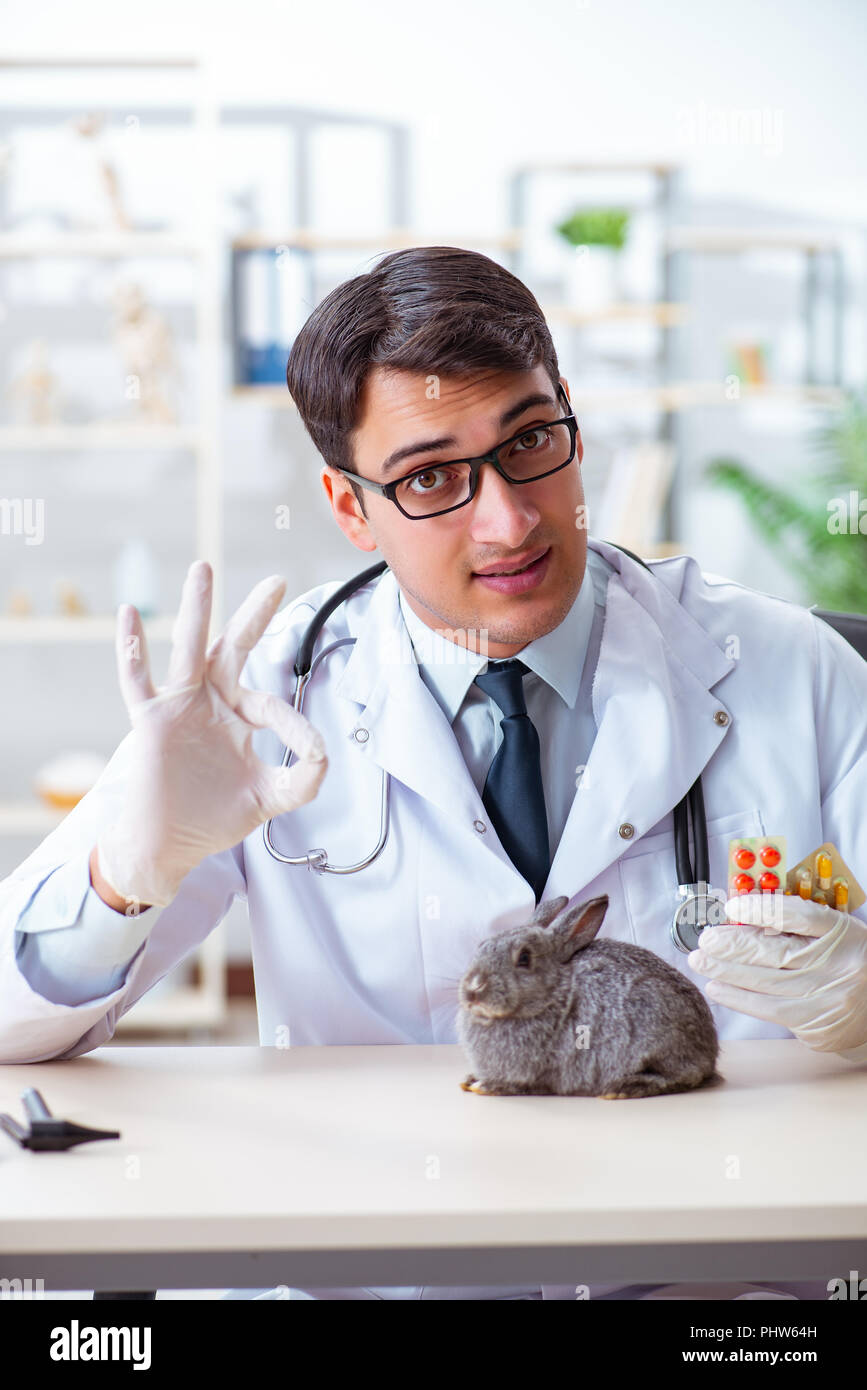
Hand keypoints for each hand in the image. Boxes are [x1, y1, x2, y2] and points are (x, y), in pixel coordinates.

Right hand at [96, 560, 327, 907]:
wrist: (170, 846)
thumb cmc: (215, 817)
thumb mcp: (270, 798)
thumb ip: (303, 780)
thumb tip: (324, 753)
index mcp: (239, 715)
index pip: (272, 704)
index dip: (295, 726)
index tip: (310, 750)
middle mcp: (211, 701)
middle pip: (234, 646)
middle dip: (255, 614)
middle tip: (277, 582)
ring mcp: (179, 706)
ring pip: (190, 647)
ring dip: (197, 608)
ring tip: (203, 568)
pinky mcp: (151, 720)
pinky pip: (136, 679)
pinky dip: (131, 647)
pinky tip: (129, 615)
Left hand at [687, 892, 866, 1056]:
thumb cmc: (846, 962)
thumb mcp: (832, 934)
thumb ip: (796, 925)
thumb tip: (744, 919)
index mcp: (843, 935)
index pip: (799, 916)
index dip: (762, 910)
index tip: (731, 907)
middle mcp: (837, 967)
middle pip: (775, 953)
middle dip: (732, 946)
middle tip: (705, 940)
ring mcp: (826, 999)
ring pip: (765, 984)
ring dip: (726, 972)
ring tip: (701, 962)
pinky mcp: (816, 1026)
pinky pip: (768, 1010)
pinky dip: (738, 998)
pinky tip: (718, 988)